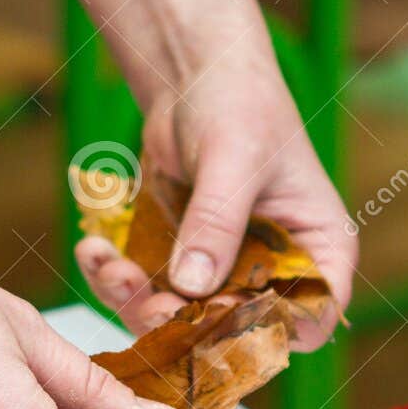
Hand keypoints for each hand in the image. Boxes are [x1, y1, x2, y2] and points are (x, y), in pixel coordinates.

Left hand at [35, 0, 355, 339]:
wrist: (192, 75)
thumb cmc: (238, 103)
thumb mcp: (232, 160)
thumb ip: (216, 223)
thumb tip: (192, 286)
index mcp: (315, 251)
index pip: (306, 321)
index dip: (260, 333)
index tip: (210, 317)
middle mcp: (272, 272)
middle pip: (232, 332)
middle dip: (180, 325)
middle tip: (142, 300)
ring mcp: (221, 272)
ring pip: (179, 321)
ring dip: (135, 303)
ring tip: (108, 265)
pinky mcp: (176, 263)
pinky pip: (144, 292)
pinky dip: (114, 280)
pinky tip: (92, 250)